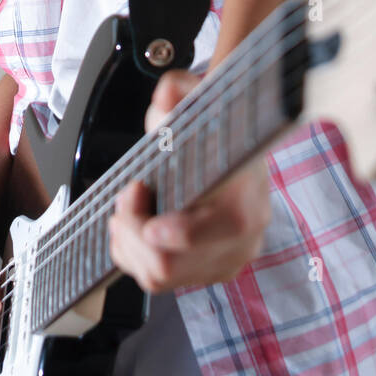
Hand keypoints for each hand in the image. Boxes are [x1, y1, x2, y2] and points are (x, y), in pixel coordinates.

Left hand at [108, 69, 271, 292]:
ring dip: (129, 244)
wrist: (233, 150)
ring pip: (158, 277)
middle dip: (133, 231)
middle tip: (127, 196)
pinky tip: (135, 228)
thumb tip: (167, 96)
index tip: (145, 205)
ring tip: (127, 209)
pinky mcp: (209, 273)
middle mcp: (244, 238)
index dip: (179, 231)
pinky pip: (158, 282)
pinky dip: (134, 256)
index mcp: (248, 196)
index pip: (224, 228)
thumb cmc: (213, 128)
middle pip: (170, 263)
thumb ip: (179, 93)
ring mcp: (227, 260)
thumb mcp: (196, 100)